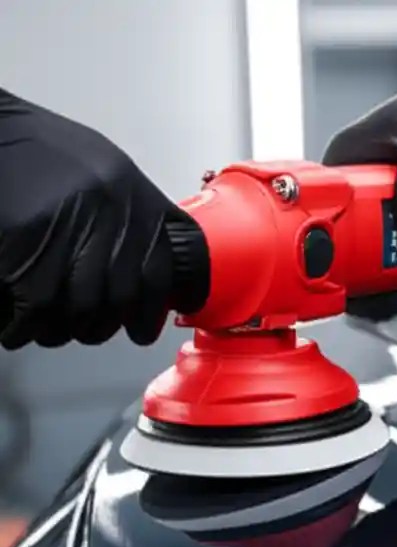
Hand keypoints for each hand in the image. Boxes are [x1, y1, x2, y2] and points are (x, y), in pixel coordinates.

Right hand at [0, 89, 204, 348]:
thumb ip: (131, 217)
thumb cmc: (39, 148)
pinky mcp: (24, 235)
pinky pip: (34, 303)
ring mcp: (68, 223)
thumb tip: (150, 264)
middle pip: (119, 296)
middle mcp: (110, 209)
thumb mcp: (104, 171)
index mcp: (133, 194)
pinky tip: (17, 326)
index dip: (151, 309)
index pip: (160, 271)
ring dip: (62, 330)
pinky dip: (24, 326)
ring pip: (80, 306)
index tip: (142, 329)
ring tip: (48, 328)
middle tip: (86, 330)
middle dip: (102, 325)